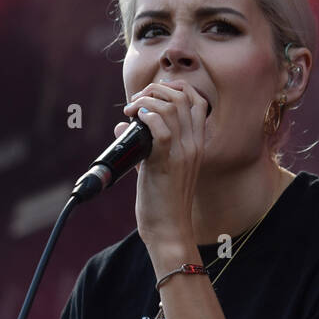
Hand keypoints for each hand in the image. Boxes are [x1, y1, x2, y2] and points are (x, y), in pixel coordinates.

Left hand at [112, 80, 207, 248]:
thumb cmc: (162, 203)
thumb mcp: (157, 169)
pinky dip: (144, 116)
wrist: (168, 230)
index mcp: (196, 145)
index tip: (153, 94)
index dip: (175, 88)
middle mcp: (194, 145)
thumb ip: (144, 145)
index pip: (197, 101)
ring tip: (131, 110)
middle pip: (182, 96)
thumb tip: (122, 125)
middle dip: (155, 90)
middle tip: (135, 103)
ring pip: (170, 106)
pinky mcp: (167, 161)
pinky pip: (160, 126)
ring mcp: (183, 152)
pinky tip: (133, 121)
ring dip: (145, 101)